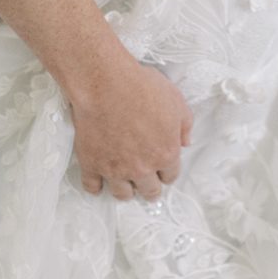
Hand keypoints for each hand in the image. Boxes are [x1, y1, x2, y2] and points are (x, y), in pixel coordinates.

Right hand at [67, 46, 193, 199]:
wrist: (107, 84)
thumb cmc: (142, 88)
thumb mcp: (176, 101)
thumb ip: (185, 125)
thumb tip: (185, 141)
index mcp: (165, 154)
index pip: (170, 176)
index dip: (167, 171)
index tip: (162, 167)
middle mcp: (142, 168)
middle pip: (149, 191)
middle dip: (149, 185)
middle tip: (145, 178)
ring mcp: (115, 169)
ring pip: (123, 194)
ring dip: (126, 189)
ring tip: (124, 181)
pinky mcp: (92, 165)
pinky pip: (92, 187)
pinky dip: (96, 185)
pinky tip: (99, 180)